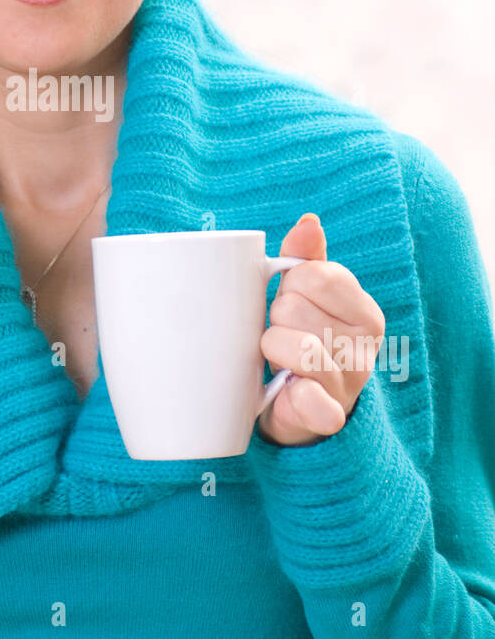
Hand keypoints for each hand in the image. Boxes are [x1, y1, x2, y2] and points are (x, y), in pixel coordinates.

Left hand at [257, 213, 385, 447]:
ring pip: (296, 348)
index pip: (314, 275)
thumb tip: (308, 222)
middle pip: (293, 308)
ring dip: (272, 350)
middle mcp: (365, 347)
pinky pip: (307, 397)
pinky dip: (292, 394)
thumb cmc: (302, 340)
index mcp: (365, 311)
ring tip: (278, 359)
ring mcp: (351, 384)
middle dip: (275, 319)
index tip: (292, 302)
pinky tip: (290, 389)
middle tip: (283, 334)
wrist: (298, 408)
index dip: (288, 286)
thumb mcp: (305, 297)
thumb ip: (306, 259)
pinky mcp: (330, 416)